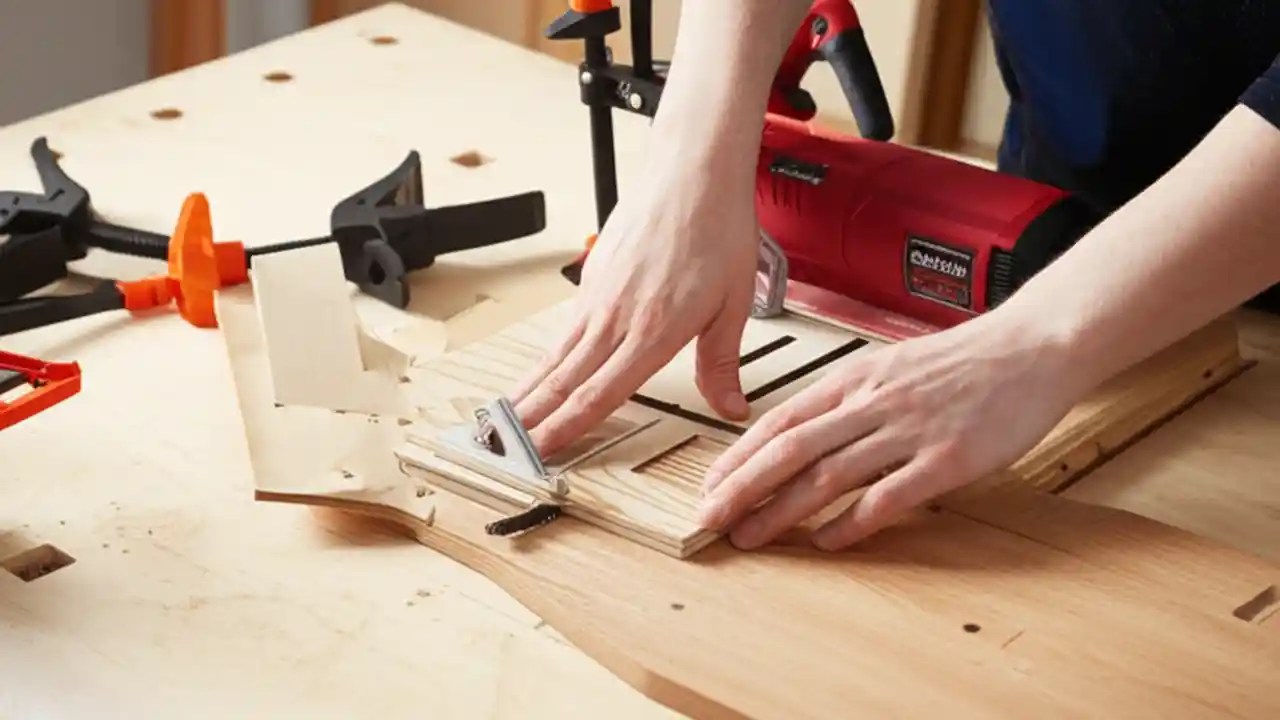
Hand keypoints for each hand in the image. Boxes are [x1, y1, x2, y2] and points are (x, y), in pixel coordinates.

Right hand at [510, 149, 759, 457]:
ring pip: (554, 356)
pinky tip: (539, 373)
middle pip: (562, 381)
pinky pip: (564, 329)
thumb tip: (731, 409)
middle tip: (501, 449)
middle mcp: (616, 319)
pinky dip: (545, 358)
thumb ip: (722, 364)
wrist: (691, 171)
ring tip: (503, 419)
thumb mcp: (733, 304)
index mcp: (652, 333)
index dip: (565, 430)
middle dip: (529, 421)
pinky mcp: (593, 278)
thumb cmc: (715, 228)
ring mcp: (598, 298)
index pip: (597, 395)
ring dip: (527, 392)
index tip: (542, 454)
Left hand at [697, 311, 1082, 550]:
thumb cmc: (963, 360)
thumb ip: (848, 399)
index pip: (779, 420)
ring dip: (780, 511)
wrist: (1031, 347)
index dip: (738, 457)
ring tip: (749, 537)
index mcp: (855, 378)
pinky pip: (886, 497)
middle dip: (741, 487)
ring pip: (826, 475)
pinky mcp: (946, 459)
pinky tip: (825, 542)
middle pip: (789, 450)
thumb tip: (801, 434)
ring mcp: (908, 431)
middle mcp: (872, 402)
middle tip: (708, 520)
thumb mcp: (890, 366)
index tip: (710, 486)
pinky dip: (849, 524)